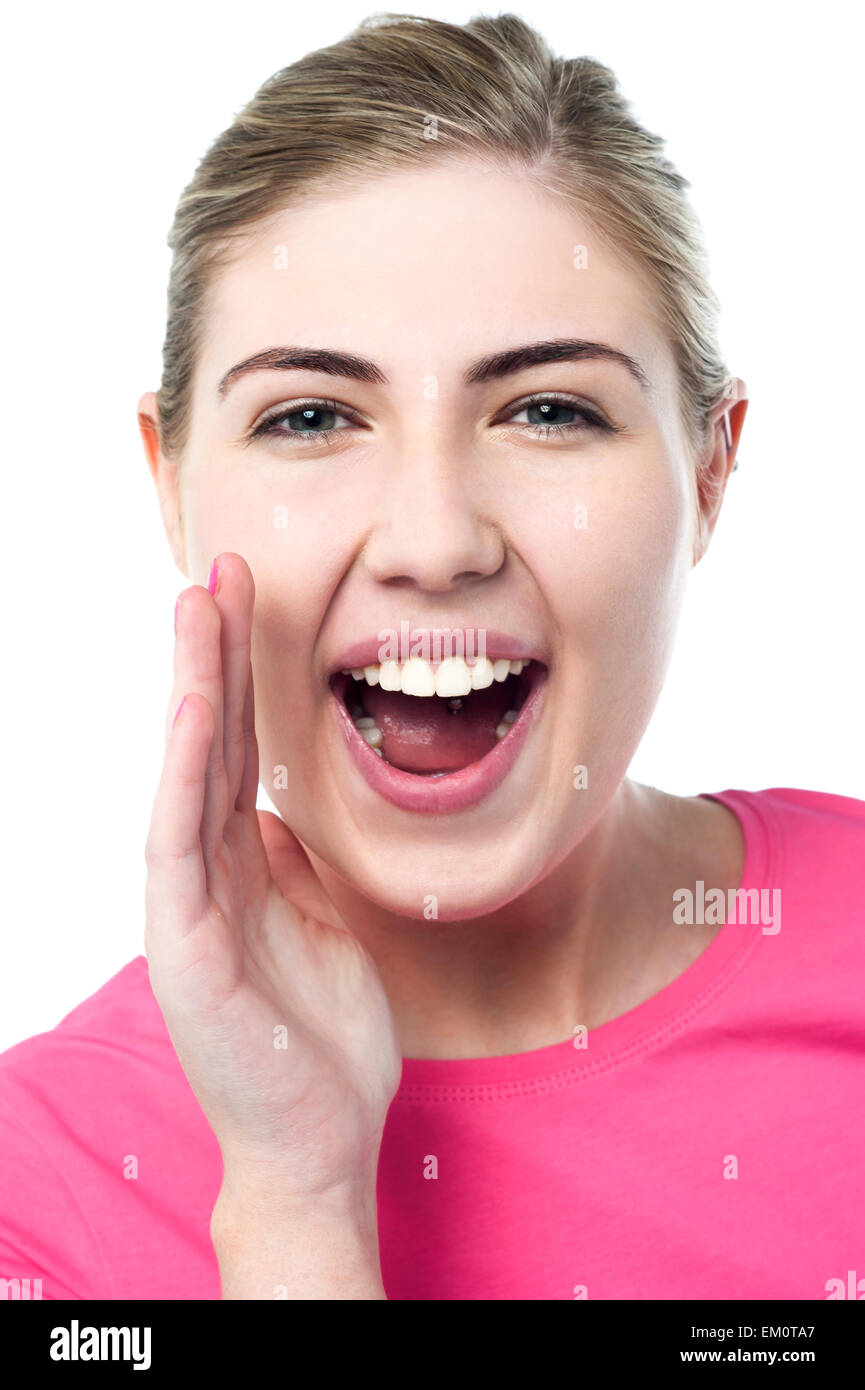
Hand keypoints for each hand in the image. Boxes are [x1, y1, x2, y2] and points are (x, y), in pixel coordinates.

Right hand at [144, 552, 401, 1208]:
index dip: (241, 674)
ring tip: (197, 604)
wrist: (320, 1141)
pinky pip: (179, 846)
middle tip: (222, 568)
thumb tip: (272, 808)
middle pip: (205, 743)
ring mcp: (187, 909)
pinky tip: (188, 708)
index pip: (233, 750)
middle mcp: (203, 875)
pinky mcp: (185, 949)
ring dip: (189, 686)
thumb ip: (285, 864)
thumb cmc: (320, 1038)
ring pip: (183, 775)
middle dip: (213, 654)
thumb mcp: (315, 923)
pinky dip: (180, 773)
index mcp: (237, 866)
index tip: (253, 597)